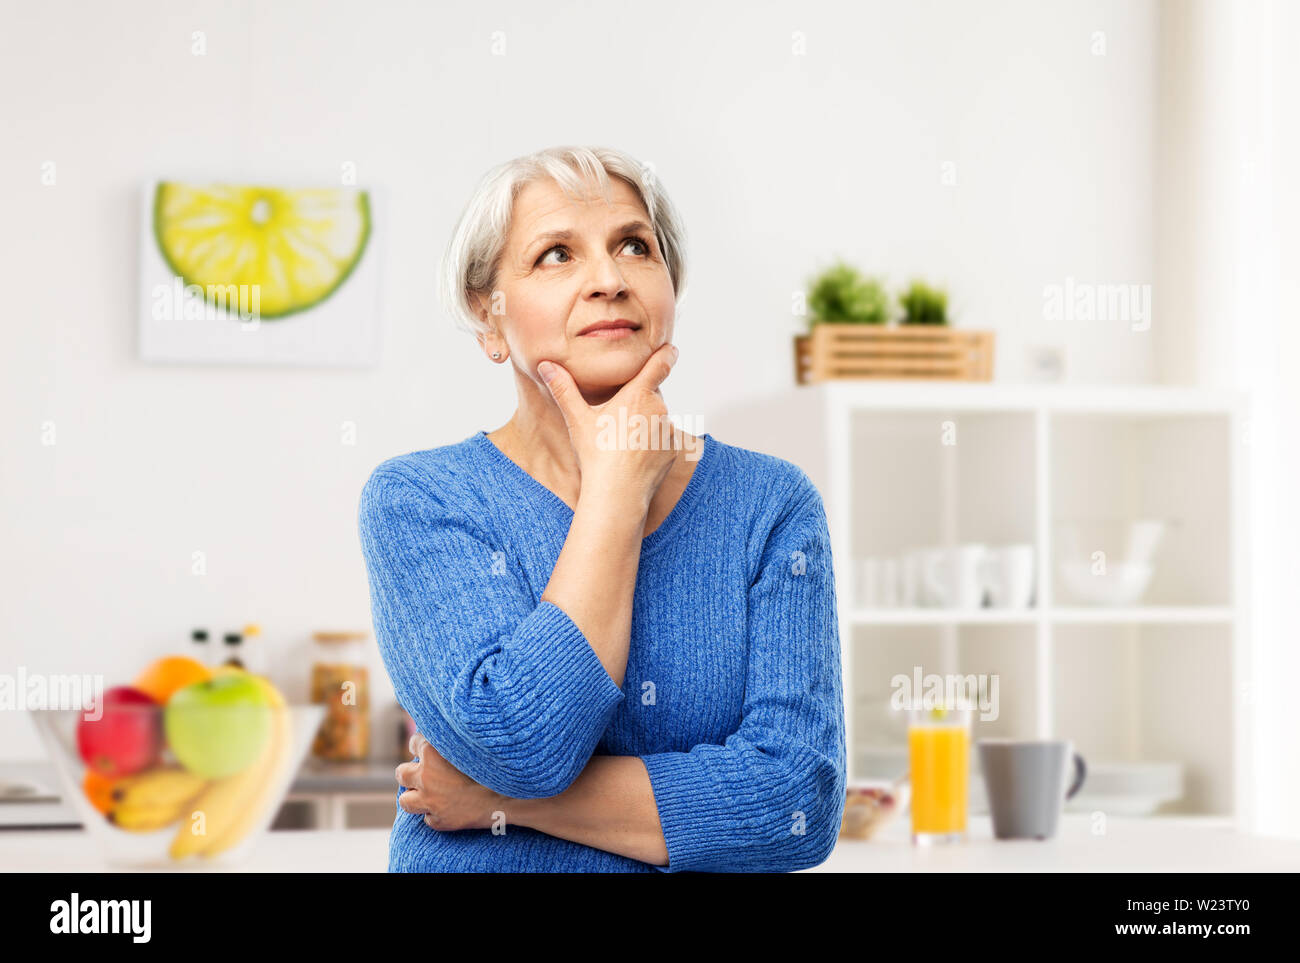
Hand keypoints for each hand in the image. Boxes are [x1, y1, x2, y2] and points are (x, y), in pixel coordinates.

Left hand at [396, 732, 504, 831]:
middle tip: (423, 773)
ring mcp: (431, 802)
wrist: (509, 796)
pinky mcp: (439, 821)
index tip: (426, 747)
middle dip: (410, 773)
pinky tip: (449, 808)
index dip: (421, 745)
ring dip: (415, 797)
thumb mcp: (471, 745)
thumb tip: (446, 729)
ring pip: (406, 801)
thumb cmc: (492, 765)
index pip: (414, 743)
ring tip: (427, 794)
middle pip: (402, 773)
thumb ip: (453, 740)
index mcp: (433, 753)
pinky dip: (436, 813)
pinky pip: (428, 818)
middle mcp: (427, 777)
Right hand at [537, 342, 679, 510]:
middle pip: (652, 395)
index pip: (660, 364)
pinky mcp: (673, 450)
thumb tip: (545, 365)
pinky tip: (635, 455)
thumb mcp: (578, 419)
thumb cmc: (597, 455)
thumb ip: (564, 389)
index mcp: (638, 394)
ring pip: (658, 418)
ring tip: (623, 442)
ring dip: (646, 423)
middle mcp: (659, 408)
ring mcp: (669, 430)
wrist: (617, 493)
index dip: (666, 354)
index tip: (671, 348)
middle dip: (639, 400)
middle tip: (618, 419)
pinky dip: (653, 443)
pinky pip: (665, 439)